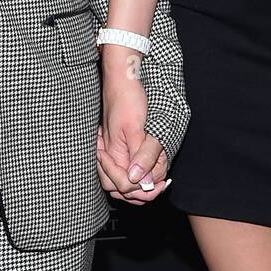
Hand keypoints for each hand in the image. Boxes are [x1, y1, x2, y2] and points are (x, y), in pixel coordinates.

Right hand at [97, 77, 169, 205]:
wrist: (123, 79)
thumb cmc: (127, 98)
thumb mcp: (136, 127)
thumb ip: (139, 155)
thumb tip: (141, 181)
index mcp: (111, 154)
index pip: (123, 186)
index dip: (141, 188)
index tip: (158, 183)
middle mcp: (110, 155)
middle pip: (120, 189)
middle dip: (140, 192)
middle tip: (160, 184)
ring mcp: (113, 151)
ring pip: (122, 181)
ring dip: (140, 184)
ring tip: (158, 179)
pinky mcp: (119, 145)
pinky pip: (126, 167)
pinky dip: (139, 173)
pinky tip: (151, 168)